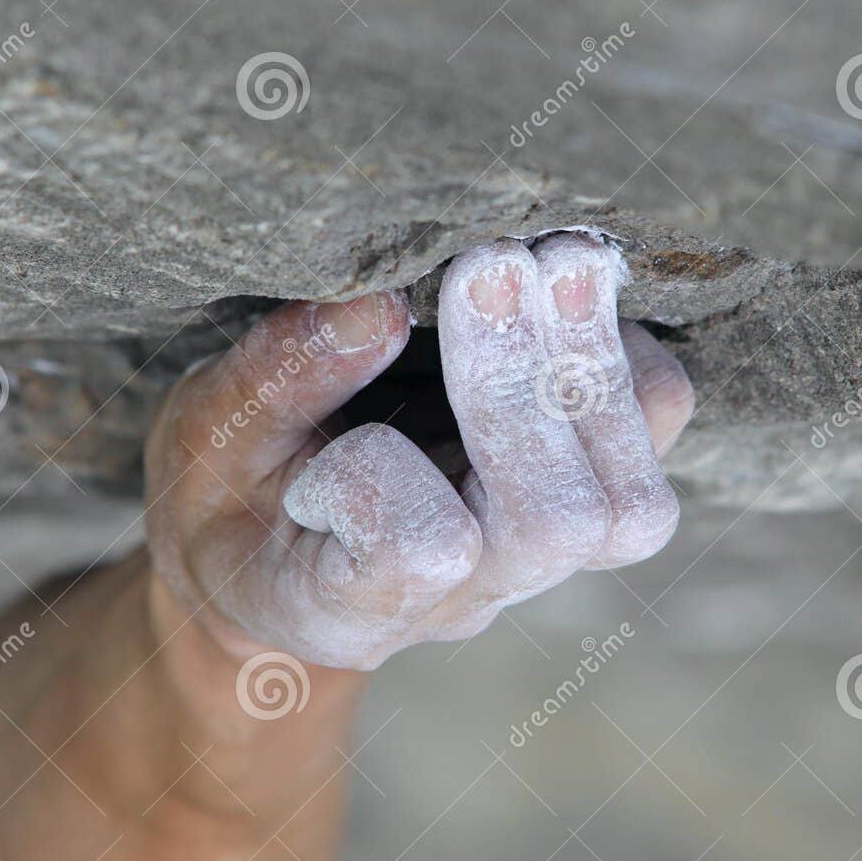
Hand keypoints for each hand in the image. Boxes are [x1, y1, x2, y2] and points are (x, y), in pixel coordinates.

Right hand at [145, 232, 693, 669]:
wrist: (282, 560)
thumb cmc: (231, 498)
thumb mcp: (205, 442)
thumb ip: (273, 383)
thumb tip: (374, 306)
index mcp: (347, 605)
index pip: (417, 552)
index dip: (388, 462)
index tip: (343, 375)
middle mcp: (465, 599)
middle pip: (555, 523)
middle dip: (528, 381)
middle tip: (488, 261)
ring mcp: (535, 563)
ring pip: (630, 503)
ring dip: (595, 363)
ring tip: (553, 255)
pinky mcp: (581, 500)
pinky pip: (657, 434)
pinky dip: (631, 354)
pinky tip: (571, 289)